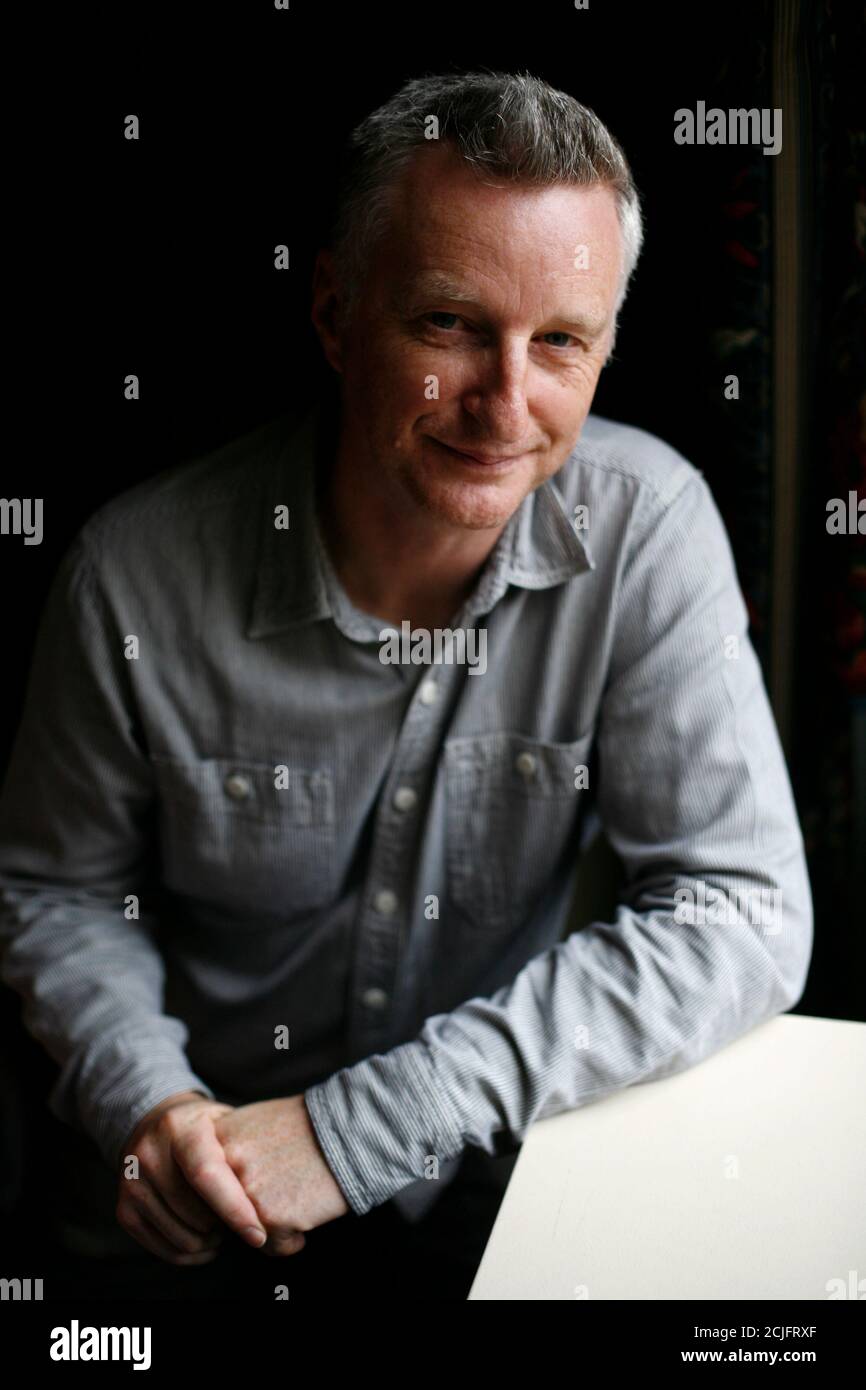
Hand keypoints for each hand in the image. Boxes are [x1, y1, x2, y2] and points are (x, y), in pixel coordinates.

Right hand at [115, 1090, 271, 1264]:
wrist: (153, 1121)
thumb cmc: (205, 1128)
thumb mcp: (225, 1123)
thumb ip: (247, 1153)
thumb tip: (281, 1203)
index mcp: (180, 1129)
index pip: (206, 1175)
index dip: (234, 1209)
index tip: (258, 1234)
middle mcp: (149, 1154)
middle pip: (196, 1213)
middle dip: (226, 1227)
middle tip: (243, 1221)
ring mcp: (131, 1184)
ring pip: (182, 1236)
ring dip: (210, 1242)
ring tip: (223, 1227)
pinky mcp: (123, 1209)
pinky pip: (164, 1249)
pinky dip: (191, 1254)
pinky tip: (205, 1240)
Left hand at [214, 1094, 349, 1255]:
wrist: (350, 1129)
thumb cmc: (308, 1127)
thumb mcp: (257, 1124)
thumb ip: (231, 1151)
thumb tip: (216, 1190)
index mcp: (217, 1139)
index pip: (208, 1190)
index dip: (234, 1196)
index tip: (261, 1181)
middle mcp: (225, 1165)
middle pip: (226, 1214)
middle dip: (253, 1212)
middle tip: (283, 1185)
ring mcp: (245, 1191)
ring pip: (250, 1232)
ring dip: (276, 1223)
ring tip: (299, 1191)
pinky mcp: (271, 1216)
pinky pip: (275, 1245)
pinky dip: (294, 1235)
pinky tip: (309, 1205)